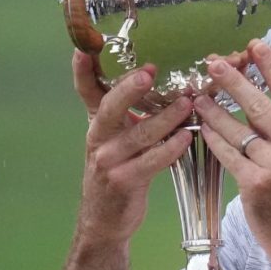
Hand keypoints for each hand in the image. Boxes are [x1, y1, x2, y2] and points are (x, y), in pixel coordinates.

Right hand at [71, 50, 194, 243]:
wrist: (105, 220)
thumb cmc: (119, 171)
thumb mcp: (117, 139)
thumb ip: (129, 114)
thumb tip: (156, 78)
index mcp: (98, 124)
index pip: (87, 92)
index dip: (82, 71)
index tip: (84, 49)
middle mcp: (98, 138)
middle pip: (110, 107)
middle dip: (129, 88)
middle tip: (150, 71)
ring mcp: (108, 161)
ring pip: (139, 133)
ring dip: (166, 117)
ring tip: (188, 103)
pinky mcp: (124, 181)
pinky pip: (151, 160)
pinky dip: (170, 148)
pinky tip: (187, 137)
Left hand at [194, 40, 270, 253]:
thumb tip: (261, 95)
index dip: (270, 66)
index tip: (255, 46)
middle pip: (259, 104)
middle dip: (233, 79)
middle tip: (213, 62)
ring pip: (238, 128)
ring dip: (214, 110)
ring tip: (198, 96)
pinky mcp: (255, 183)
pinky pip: (227, 153)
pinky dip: (213, 138)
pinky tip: (202, 128)